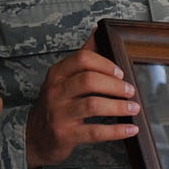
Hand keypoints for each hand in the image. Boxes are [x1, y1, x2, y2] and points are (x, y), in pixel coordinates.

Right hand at [26, 51, 138, 167]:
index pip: (82, 59)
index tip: (121, 72)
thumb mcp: (62, 79)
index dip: (105, 64)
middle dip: (115, 85)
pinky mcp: (65, 135)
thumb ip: (81, 58)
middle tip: (130, 91)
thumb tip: (97, 32)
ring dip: (118, 106)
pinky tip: (130, 129)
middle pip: (89, 80)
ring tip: (134, 108)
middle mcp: (55, 91)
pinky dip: (116, 130)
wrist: (35, 136)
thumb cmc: (55, 105)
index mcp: (57, 74)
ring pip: (92, 105)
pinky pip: (94, 132)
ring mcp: (59, 113)